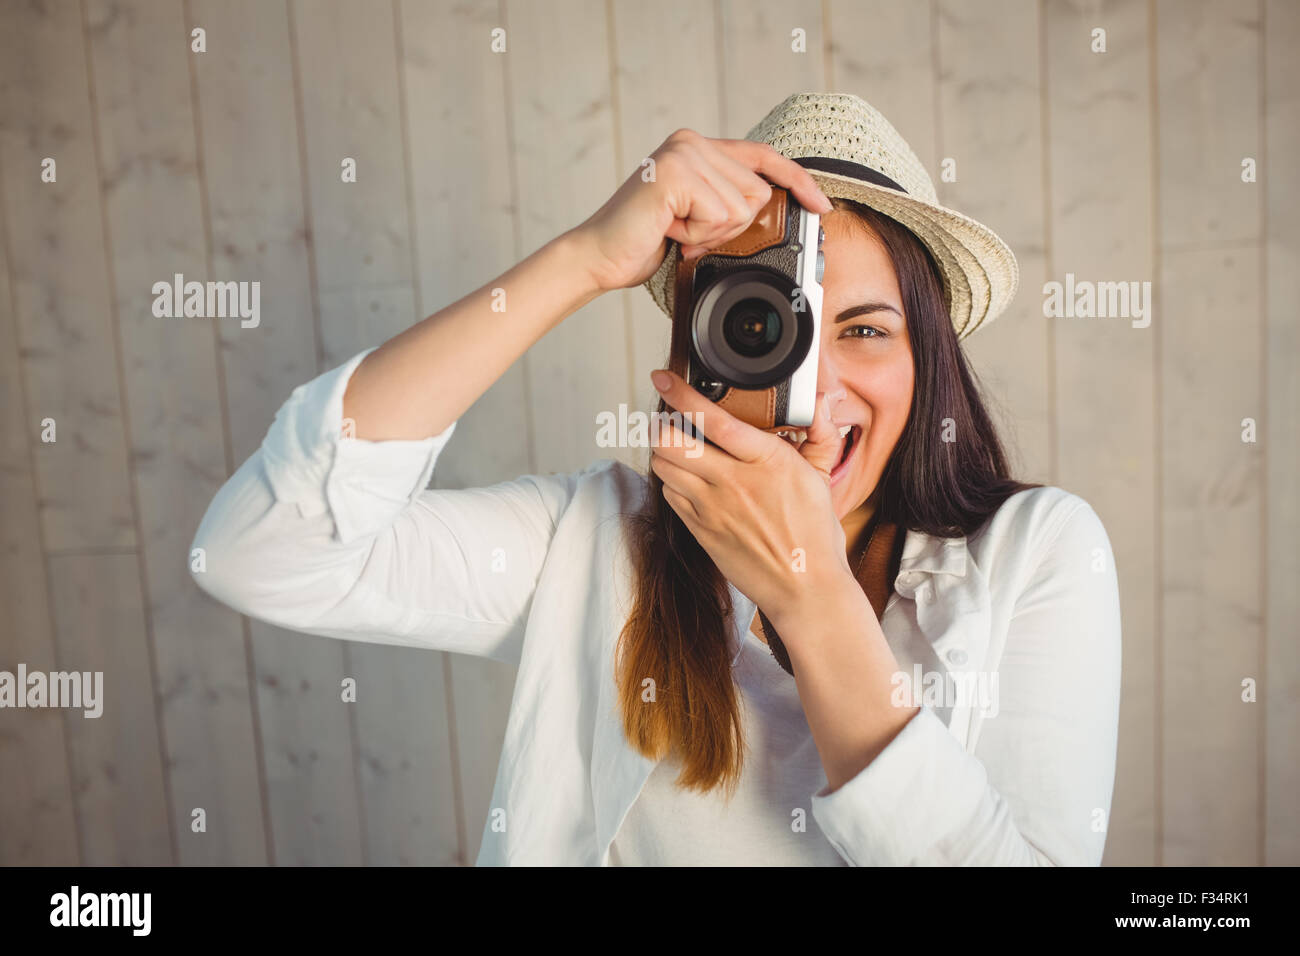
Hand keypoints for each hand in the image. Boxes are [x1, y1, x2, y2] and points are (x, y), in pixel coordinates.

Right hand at [569, 128, 832, 292]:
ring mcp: (683, 154)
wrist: (599, 257)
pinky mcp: (675, 173)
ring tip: (677, 231)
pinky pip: (720, 215)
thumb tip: (774, 208)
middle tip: (690, 233)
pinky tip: (669, 230)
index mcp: (698, 146)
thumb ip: (728, 202)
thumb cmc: (644, 242)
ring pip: (742, 207)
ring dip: (712, 233)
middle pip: (757, 191)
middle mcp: (691, 141)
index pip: (763, 156)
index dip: (796, 180)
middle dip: (730, 227)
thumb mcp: (697, 217)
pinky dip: (697, 234)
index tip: (820, 205)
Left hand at [647, 368, 856, 627]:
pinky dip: (671, 481)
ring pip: (663, 466)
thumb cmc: (815, 536)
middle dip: (662, 424)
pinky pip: (670, 495)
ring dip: (663, 451)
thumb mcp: (821, 478)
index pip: (713, 420)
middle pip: (671, 442)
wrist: (804, 588)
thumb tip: (822, 401)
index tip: (665, 378)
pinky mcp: (700, 530)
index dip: (683, 395)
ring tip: (676, 446)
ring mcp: (712, 508)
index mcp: (767, 461)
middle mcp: (734, 482)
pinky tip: (686, 479)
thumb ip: (819, 434)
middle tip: (668, 418)